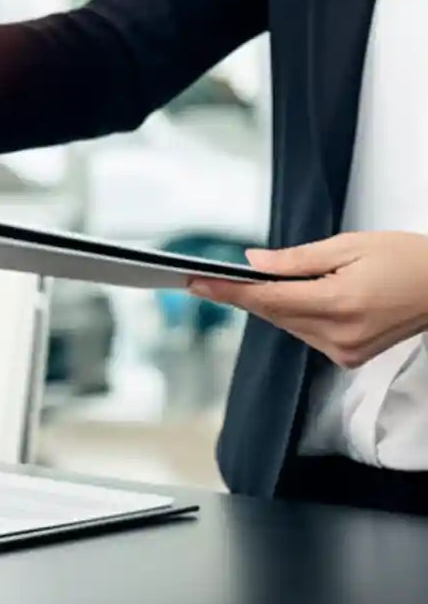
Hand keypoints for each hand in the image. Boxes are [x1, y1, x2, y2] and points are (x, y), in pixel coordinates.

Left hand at [188, 232, 427, 367]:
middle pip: (272, 313)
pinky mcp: (349, 357)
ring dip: (272, 304)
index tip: (196, 284)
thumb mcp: (349, 246)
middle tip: (210, 278)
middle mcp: (338, 334)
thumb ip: (296, 259)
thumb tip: (254, 262)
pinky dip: (295, 316)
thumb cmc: (408, 260)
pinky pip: (305, 334)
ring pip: (286, 325)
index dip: (227, 291)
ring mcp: (344, 350)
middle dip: (243, 295)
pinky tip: (302, 298)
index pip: (266, 298)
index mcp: (337, 303)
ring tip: (267, 281)